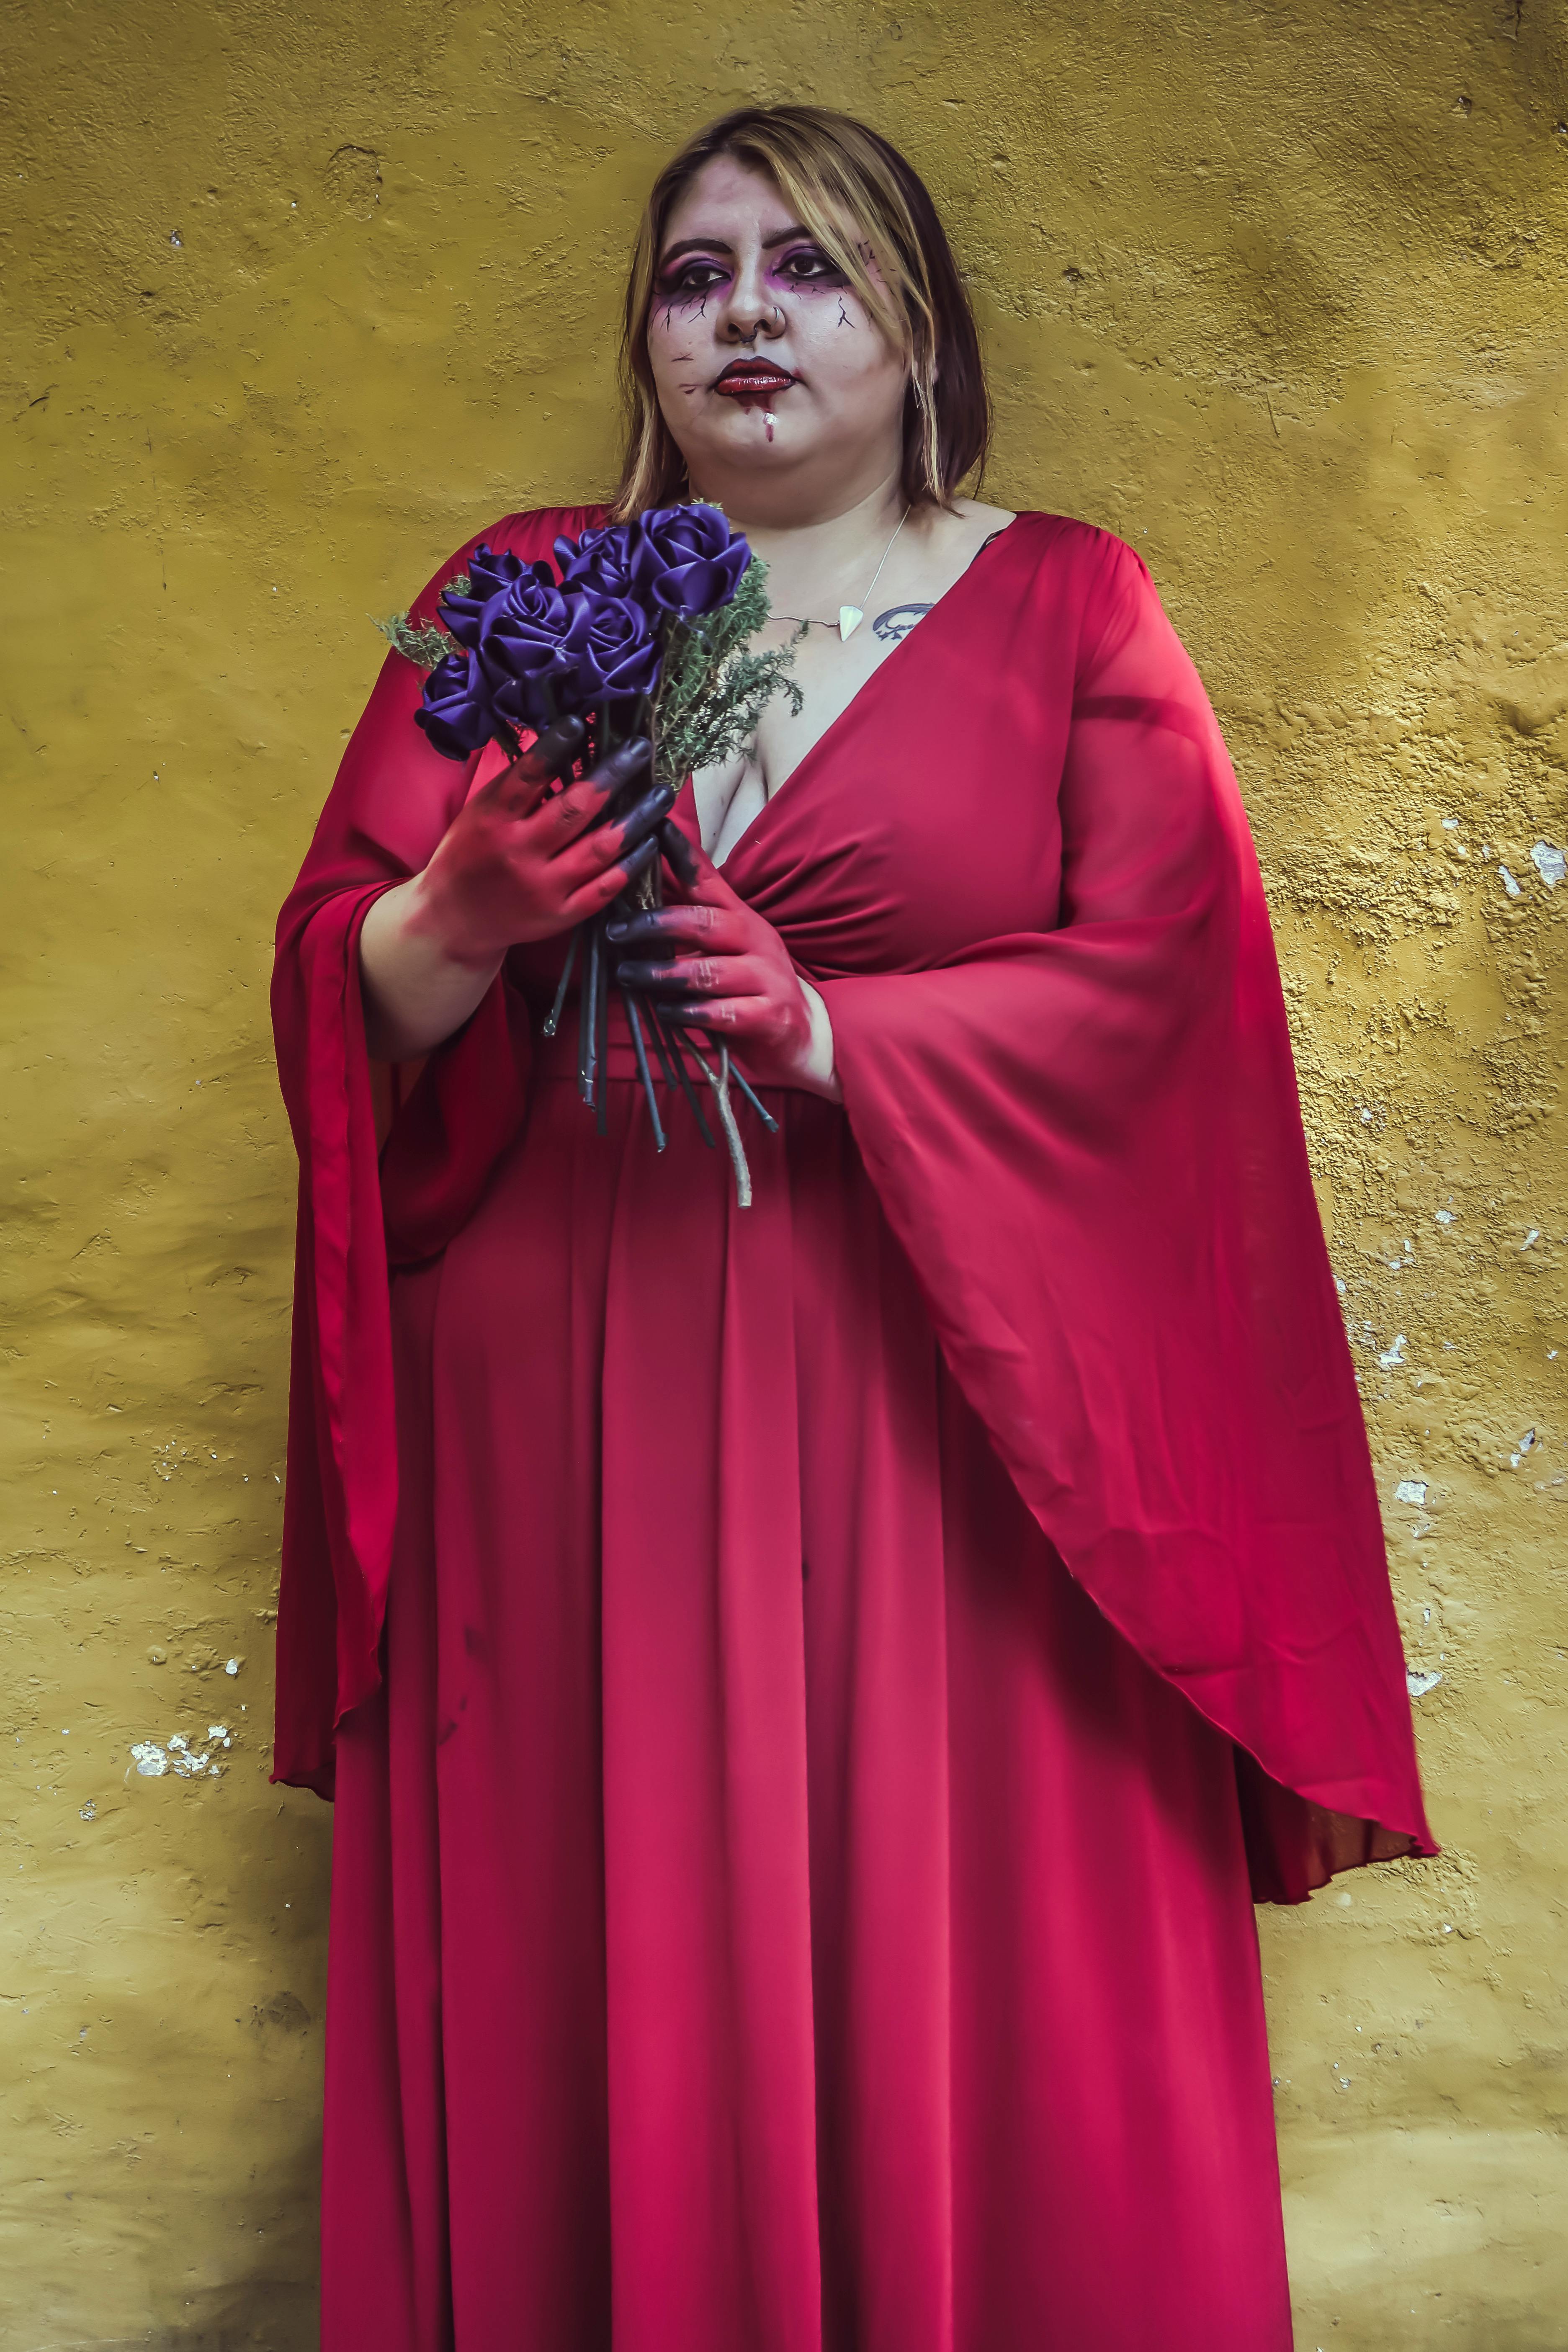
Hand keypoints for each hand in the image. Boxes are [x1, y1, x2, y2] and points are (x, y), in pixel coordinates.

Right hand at [407, 717, 669, 967]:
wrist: (455, 921)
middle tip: (639, 749)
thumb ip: (514, 786)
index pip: (528, 776)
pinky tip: (651, 841)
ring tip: (660, 794)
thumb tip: (557, 743)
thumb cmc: (469, 856)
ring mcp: (543, 887)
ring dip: (636, 818)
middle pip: (574, 809)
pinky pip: (606, 887)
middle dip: (613, 775)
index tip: (580, 722)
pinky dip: (632, 863)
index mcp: (494, 820)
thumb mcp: (478, 813)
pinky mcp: (562, 915)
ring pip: (599, 848)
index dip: (555, 747)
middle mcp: (519, 853)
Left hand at [608, 842, 839, 1098]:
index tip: (655, 829)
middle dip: (658, 924)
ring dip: (665, 973)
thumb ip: (687, 924)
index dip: (681, 854)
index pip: (708, 879)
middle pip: (706, 922)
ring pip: (710, 971)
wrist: (800, 1033)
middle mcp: (756, 940)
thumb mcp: (723, 946)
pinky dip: (690, 1013)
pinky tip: (666, 1012)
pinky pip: (724, 1013)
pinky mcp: (769, 1015)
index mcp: (740, 916)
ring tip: (629, 975)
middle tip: (618, 931)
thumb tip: (632, 899)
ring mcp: (767, 977)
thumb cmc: (747, 985)